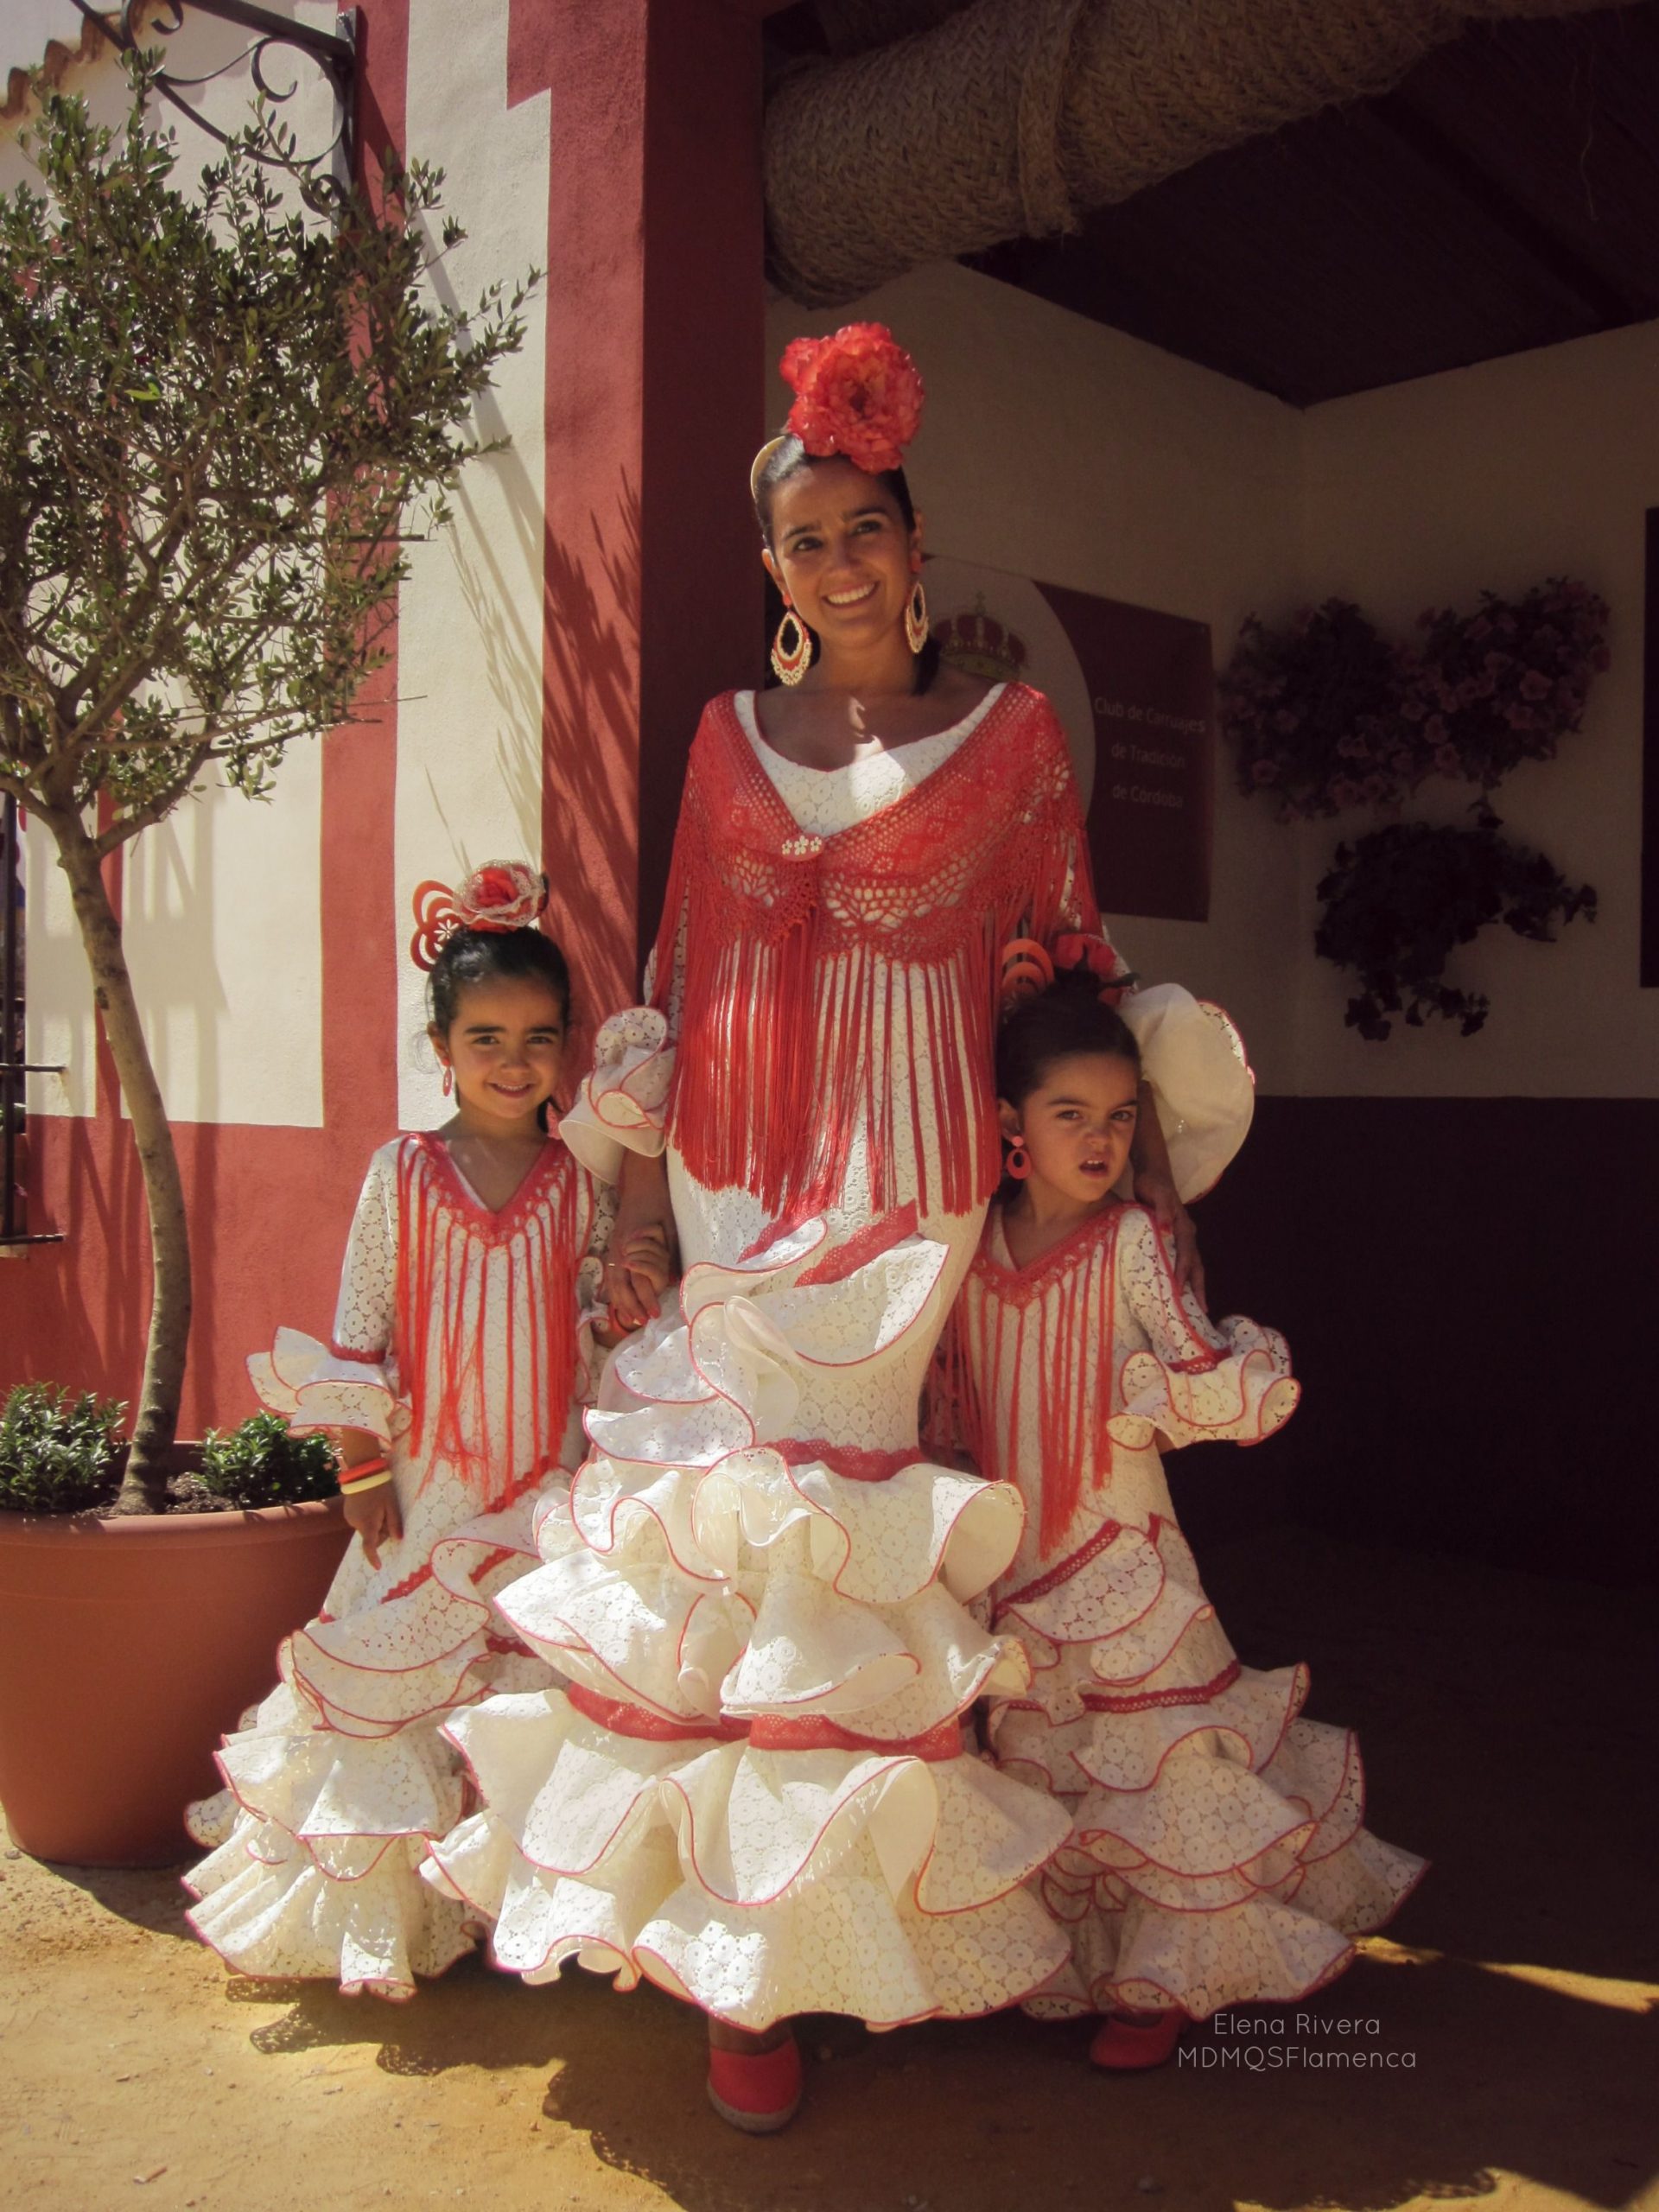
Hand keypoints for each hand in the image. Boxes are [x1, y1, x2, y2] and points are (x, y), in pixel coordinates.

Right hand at [342, 1479, 401, 1570]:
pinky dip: (368, 1519)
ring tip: (379, 1507)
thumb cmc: (380, 1488)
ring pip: (366, 1529)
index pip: (369, 1546)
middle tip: (387, 1515)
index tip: (378, 1567)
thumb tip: (398, 1539)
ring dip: (374, 1524)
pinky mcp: (347, 1513)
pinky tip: (371, 1505)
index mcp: (367, 1523)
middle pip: (371, 1536)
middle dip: (381, 1531)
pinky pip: (360, 1522)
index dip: (373, 1557)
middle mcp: (356, 1523)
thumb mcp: (391, 1504)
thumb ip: (394, 1522)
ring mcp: (350, 1518)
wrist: (362, 1472)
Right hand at [605, 1152, 675, 1328]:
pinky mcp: (613, 1243)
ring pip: (612, 1280)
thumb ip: (669, 1253)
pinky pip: (609, 1271)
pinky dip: (612, 1287)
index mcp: (635, 1245)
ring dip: (620, 1300)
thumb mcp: (670, 1226)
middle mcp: (621, 1248)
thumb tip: (673, 1278)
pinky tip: (615, 1298)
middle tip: (641, 1321)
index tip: (653, 1313)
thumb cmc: (659, 1201)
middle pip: (621, 1285)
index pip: (638, 1280)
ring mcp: (614, 1245)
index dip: (645, 1298)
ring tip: (628, 1316)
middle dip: (630, 1305)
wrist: (641, 1179)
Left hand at [1134, 1167, 1207, 1312]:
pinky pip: (1181, 1260)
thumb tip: (1166, 1228)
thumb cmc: (1154, 1185)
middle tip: (1202, 1310)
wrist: (1153, 1175)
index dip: (1183, 1273)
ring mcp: (1182, 1237)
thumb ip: (1161, 1211)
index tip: (1179, 1290)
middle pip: (1196, 1265)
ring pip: (1192, 1265)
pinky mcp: (1173, 1237)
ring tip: (1195, 1305)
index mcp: (1184, 1228)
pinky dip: (1183, 1274)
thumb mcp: (1156, 1195)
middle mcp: (1187, 1234)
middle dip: (1199, 1287)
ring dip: (1194, 1284)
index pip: (1186, 1255)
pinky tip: (1178, 1286)